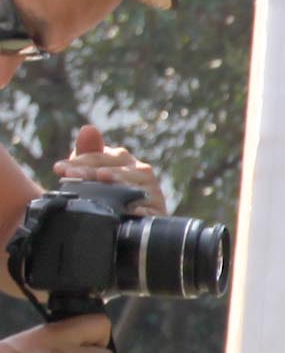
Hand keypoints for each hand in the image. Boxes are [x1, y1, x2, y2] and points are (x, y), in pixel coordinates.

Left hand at [52, 123, 166, 216]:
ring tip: (102, 178)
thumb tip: (88, 128)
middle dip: (90, 171)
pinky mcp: (158, 211)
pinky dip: (140, 209)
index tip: (59, 168)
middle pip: (113, 168)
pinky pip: (148, 209)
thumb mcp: (93, 174)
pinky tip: (129, 209)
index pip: (99, 156)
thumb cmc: (110, 195)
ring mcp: (151, 191)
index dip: (79, 161)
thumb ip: (88, 152)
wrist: (132, 224)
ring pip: (132, 184)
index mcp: (122, 160)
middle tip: (70, 175)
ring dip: (116, 181)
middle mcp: (140, 171)